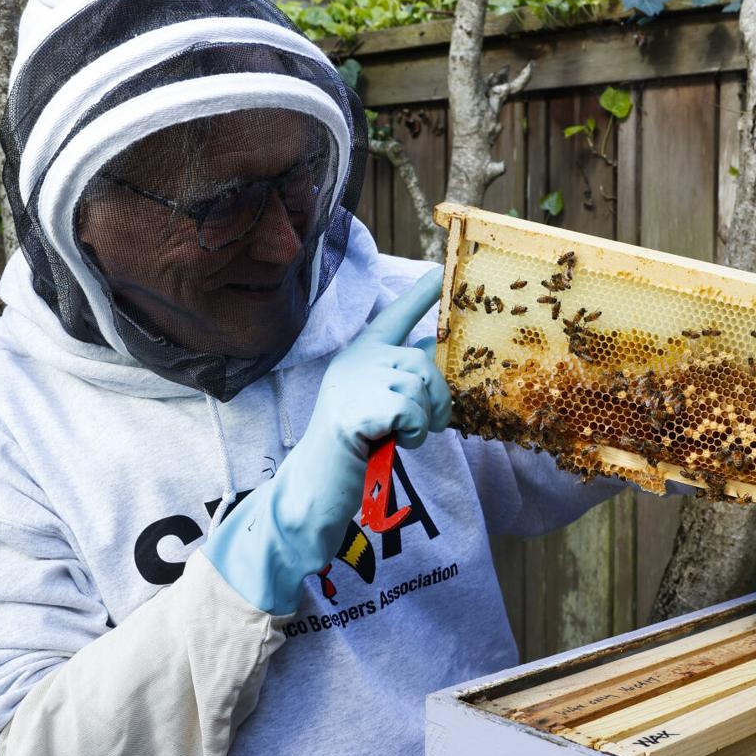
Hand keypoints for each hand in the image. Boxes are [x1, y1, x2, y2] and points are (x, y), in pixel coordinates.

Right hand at [204, 269, 449, 612]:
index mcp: (360, 355)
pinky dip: (414, 436)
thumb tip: (426, 347)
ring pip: (424, 389)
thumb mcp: (376, 402)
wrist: (318, 484)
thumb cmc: (352, 447)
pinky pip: (416, 414)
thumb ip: (398, 376)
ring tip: (396, 436)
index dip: (419, 295)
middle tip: (420, 428)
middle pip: (425, 364)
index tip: (438, 271)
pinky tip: (389, 443)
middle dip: (437, 402)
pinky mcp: (361, 408)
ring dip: (423, 422)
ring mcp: (356, 381)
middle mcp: (357, 359)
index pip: (394, 317)